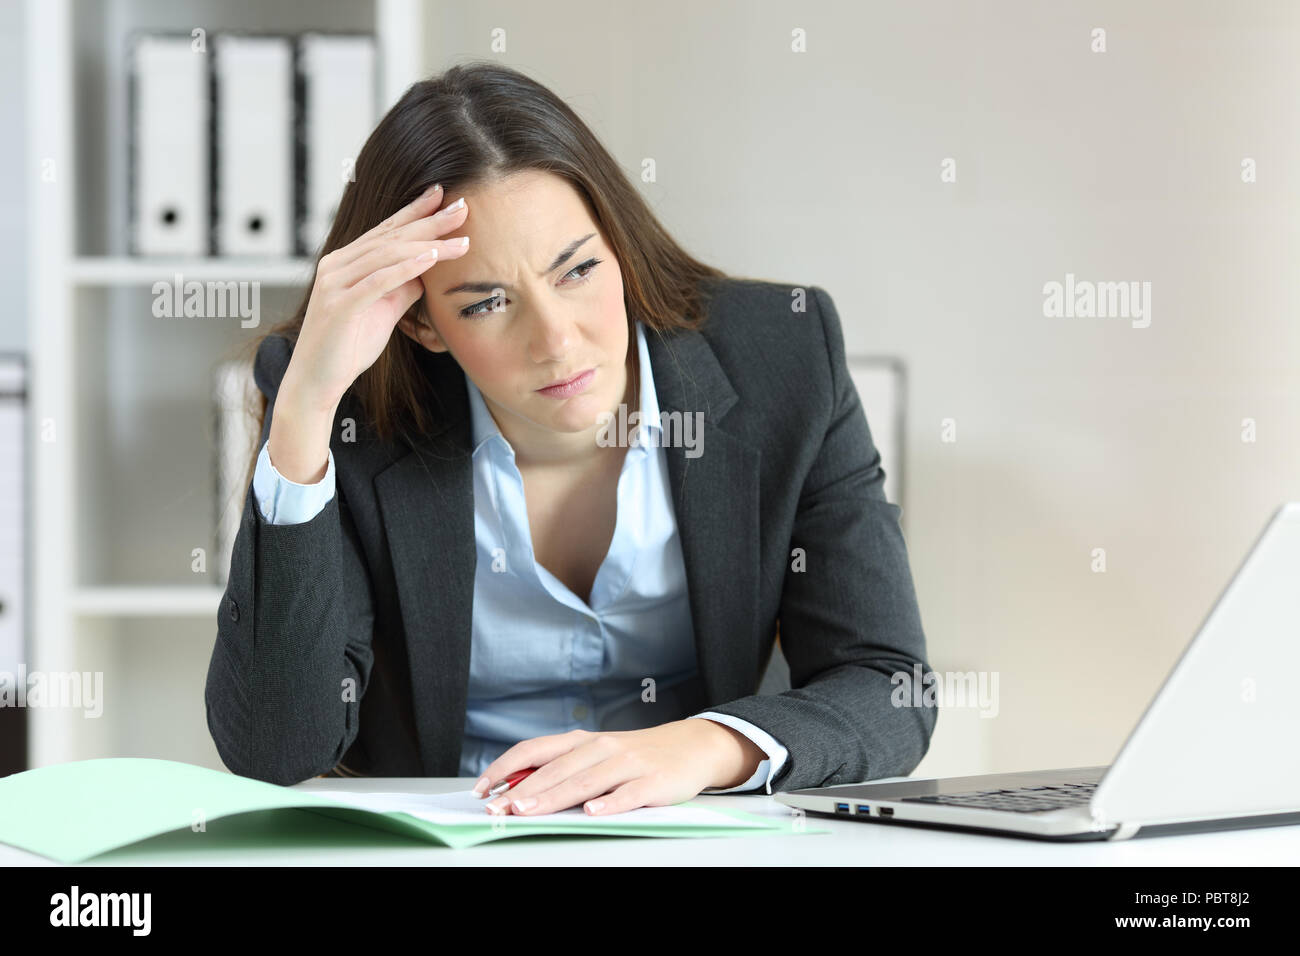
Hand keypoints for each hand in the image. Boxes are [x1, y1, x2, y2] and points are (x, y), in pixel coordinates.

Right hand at [281, 182, 471, 413]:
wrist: (317, 381)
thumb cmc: (348, 347)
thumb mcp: (384, 311)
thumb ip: (402, 287)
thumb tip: (428, 269)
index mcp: (345, 262)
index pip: (386, 230)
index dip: (415, 211)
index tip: (443, 195)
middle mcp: (337, 265)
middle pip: (390, 236)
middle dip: (429, 221)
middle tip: (462, 207)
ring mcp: (335, 283)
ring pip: (387, 254)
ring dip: (427, 244)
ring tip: (460, 240)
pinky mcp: (339, 305)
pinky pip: (377, 281)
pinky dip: (406, 268)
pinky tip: (430, 258)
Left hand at [472, 721, 764, 815]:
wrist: (691, 746)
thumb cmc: (637, 756)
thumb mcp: (598, 754)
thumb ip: (564, 767)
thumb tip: (517, 788)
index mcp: (583, 740)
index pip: (535, 750)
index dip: (506, 767)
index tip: (483, 788)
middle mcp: (602, 747)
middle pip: (556, 769)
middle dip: (523, 790)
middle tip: (499, 808)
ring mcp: (628, 762)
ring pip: (586, 780)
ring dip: (554, 796)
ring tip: (530, 811)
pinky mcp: (653, 781)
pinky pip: (629, 793)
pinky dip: (610, 802)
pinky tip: (594, 811)